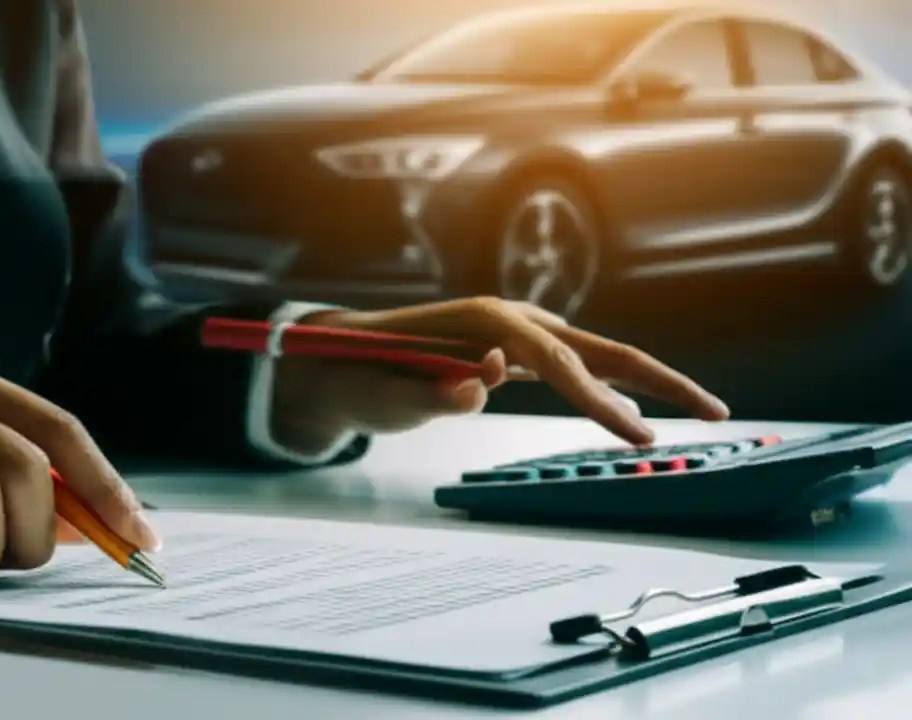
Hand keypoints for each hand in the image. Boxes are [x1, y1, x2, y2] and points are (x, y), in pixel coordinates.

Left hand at [270, 298, 728, 454]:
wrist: (343, 358)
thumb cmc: (362, 375)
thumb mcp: (385, 391)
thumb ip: (432, 389)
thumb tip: (486, 381)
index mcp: (484, 321)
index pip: (557, 359)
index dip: (599, 398)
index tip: (637, 433)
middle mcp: (509, 319)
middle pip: (597, 347)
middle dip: (658, 379)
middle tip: (714, 411)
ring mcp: (516, 333)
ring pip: (595, 355)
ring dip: (647, 381)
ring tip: (700, 408)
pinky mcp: (515, 353)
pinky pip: (576, 368)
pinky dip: (614, 385)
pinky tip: (640, 404)